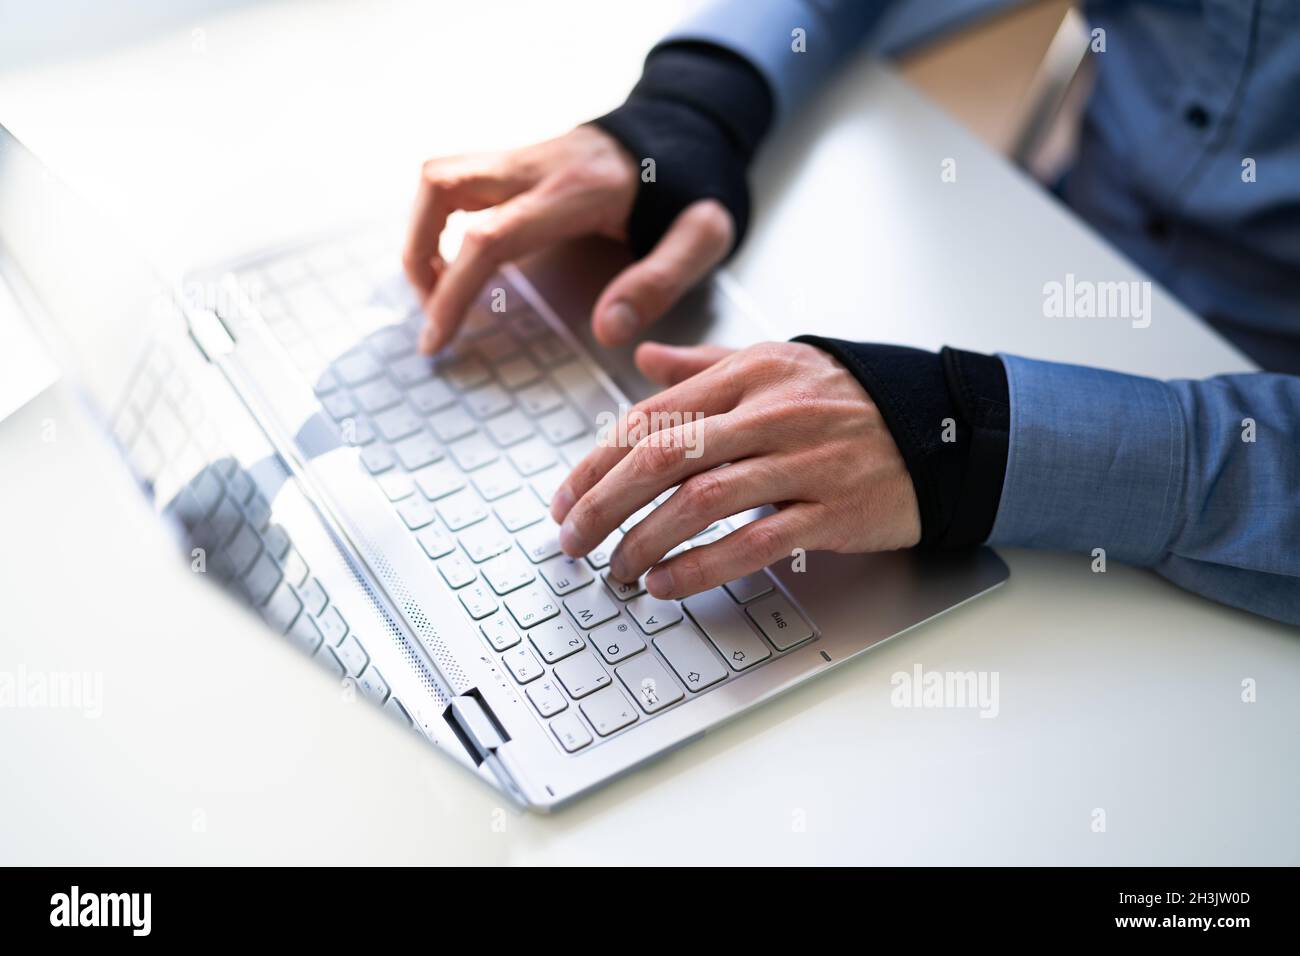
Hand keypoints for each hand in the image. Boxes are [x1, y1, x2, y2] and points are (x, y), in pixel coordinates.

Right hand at [402, 125, 733, 353]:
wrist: (691, 126)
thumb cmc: (693, 188)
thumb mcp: (701, 237)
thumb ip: (658, 283)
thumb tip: (609, 331)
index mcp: (578, 189)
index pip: (490, 237)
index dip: (453, 291)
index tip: (437, 338)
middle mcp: (539, 163)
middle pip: (441, 188)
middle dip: (418, 255)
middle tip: (432, 311)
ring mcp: (524, 155)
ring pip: (439, 177)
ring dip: (421, 234)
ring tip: (438, 288)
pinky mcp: (519, 160)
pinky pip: (457, 182)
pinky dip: (440, 222)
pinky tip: (459, 260)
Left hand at [550, 341, 921, 600]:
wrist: (944, 428)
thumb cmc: (850, 400)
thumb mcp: (776, 364)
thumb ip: (705, 365)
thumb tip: (643, 358)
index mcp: (749, 373)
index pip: (651, 416)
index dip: (597, 462)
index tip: (567, 498)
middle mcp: (772, 412)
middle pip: (663, 457)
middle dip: (604, 504)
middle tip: (572, 540)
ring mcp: (805, 461)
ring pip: (700, 501)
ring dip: (643, 541)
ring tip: (615, 569)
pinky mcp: (833, 511)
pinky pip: (753, 543)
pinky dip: (700, 568)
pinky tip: (666, 584)